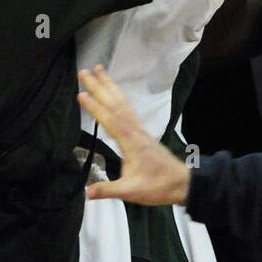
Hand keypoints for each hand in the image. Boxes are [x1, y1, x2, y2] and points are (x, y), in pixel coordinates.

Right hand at [78, 65, 190, 205]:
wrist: (181, 182)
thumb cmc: (156, 186)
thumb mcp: (131, 191)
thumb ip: (108, 190)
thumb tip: (86, 191)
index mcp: (129, 142)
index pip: (109, 120)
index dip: (95, 108)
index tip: (80, 94)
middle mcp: (134, 130)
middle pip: (114, 104)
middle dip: (99, 87)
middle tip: (84, 71)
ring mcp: (139, 128)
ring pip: (122, 102)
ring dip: (109, 85)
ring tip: (99, 69)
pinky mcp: (141, 131)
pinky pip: (128, 107)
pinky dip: (119, 95)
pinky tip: (114, 92)